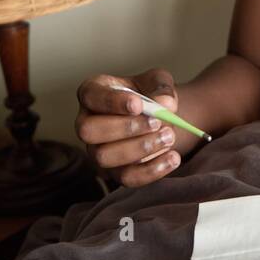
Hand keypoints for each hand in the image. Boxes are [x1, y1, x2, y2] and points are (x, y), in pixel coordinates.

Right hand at [75, 69, 182, 188]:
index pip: (90, 96)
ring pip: (104, 157)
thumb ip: (161, 88)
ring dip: (140, 148)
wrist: (158, 119)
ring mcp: (96, 151)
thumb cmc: (149, 94)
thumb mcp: (157, 81)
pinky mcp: (113, 173)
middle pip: (89, 131)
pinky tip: (172, 157)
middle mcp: (87, 124)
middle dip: (125, 128)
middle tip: (157, 122)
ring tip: (169, 137)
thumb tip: (165, 104)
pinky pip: (126, 178)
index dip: (112, 102)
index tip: (138, 104)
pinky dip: (152, 170)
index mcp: (92, 93)